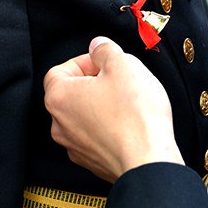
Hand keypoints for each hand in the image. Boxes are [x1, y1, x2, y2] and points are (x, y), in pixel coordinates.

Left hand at [43, 37, 180, 180]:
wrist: (148, 160)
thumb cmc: (134, 115)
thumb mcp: (123, 65)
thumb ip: (105, 50)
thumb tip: (98, 46)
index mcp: (60, 97)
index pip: (59, 70)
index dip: (84, 61)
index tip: (103, 61)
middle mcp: (60, 125)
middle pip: (70, 94)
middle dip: (94, 83)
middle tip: (118, 79)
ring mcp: (75, 146)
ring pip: (83, 117)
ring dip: (101, 106)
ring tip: (127, 102)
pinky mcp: (92, 162)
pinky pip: (95, 137)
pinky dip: (108, 127)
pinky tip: (130, 123)